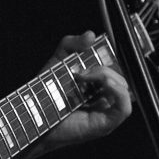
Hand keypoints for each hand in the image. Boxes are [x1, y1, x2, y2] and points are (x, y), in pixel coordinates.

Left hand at [38, 30, 131, 149]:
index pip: (119, 68)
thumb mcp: (59, 60)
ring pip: (125, 89)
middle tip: (80, 71)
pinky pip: (124, 108)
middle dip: (103, 67)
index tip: (102, 49)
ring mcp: (107, 111)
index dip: (114, 57)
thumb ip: (73, 43)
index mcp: (99, 83)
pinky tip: (104, 84)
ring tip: (82, 78)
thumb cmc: (45, 91)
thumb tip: (91, 35)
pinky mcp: (106, 123)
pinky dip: (118, 92)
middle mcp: (105, 97)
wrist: (33, 113)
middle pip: (121, 76)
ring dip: (107, 77)